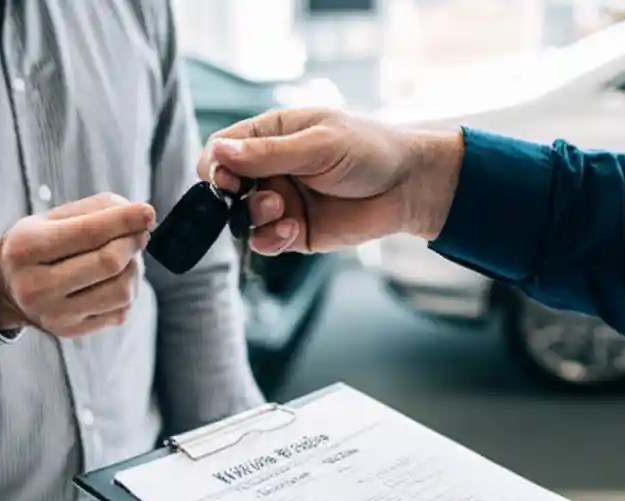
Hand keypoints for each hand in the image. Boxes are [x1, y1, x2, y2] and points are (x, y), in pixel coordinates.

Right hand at [0, 193, 155, 333]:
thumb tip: (141, 217)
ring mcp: (55, 315)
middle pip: (108, 263)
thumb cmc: (36, 245)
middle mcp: (36, 288)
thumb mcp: (51, 218)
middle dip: (132, 243)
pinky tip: (114, 279)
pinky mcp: (72, 331)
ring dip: (134, 268)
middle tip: (138, 233)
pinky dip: (128, 289)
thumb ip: (96, 210)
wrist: (6, 288)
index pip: (88, 233)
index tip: (148, 212)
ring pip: (122, 291)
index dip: (125, 221)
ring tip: (125, 256)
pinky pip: (121, 311)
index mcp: (27, 249)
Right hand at [197, 108, 463, 255]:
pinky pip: (266, 241)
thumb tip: (218, 152)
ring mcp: (282, 201)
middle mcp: (271, 168)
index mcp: (272, 135)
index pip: (223, 148)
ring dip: (254, 217)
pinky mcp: (295, 231)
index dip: (215, 163)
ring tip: (280, 210)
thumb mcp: (318, 145)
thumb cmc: (369, 151)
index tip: (223, 177)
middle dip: (232, 195)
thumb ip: (268, 153)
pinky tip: (292, 230)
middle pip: (226, 186)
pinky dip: (271, 240)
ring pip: (243, 218)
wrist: (409, 187)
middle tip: (253, 194)